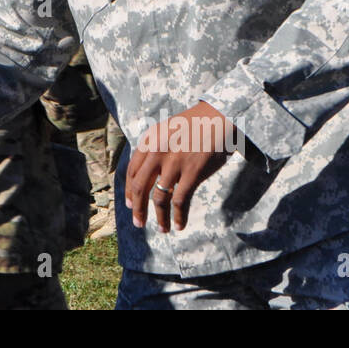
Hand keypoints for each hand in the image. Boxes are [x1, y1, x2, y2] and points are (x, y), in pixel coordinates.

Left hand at [125, 101, 234, 232]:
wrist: (218, 118)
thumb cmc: (194, 125)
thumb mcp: (165, 130)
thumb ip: (153, 148)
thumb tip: (144, 174)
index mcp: (148, 141)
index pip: (132, 172)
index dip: (130, 191)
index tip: (131, 205)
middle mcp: (156, 152)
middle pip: (140, 187)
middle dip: (138, 209)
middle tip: (139, 223)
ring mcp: (173, 163)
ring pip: (159, 199)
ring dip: (160, 218)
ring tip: (163, 229)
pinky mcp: (191, 173)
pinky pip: (180, 201)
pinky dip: (178, 216)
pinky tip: (179, 225)